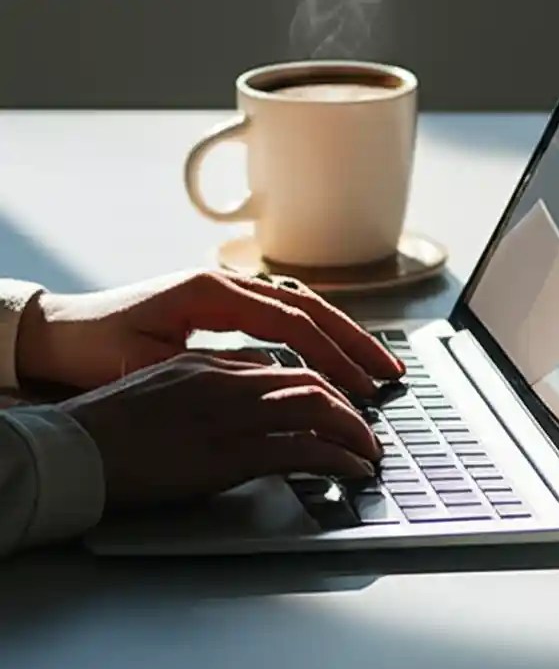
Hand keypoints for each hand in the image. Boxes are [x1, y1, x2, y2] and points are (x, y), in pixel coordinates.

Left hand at [16, 270, 402, 397]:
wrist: (59, 333)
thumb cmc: (97, 352)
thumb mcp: (155, 367)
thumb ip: (217, 369)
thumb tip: (274, 377)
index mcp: (211, 293)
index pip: (292, 322)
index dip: (333, 356)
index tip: (359, 386)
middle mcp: (225, 282)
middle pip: (309, 306)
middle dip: (355, 341)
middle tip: (389, 373)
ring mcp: (226, 289)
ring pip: (302, 306)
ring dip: (342, 334)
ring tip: (376, 363)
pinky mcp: (223, 303)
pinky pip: (285, 312)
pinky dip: (317, 332)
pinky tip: (336, 353)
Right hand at [60, 353, 379, 508]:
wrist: (71, 451)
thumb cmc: (112, 426)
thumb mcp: (165, 385)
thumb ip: (212, 378)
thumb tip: (259, 379)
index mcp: (211, 364)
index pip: (287, 364)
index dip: (327, 381)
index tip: (347, 399)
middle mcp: (227, 383)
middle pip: (312, 381)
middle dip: (352, 403)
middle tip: (371, 425)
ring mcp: (230, 418)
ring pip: (316, 409)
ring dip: (355, 430)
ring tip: (371, 450)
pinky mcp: (229, 457)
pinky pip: (302, 450)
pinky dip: (338, 458)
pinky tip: (354, 469)